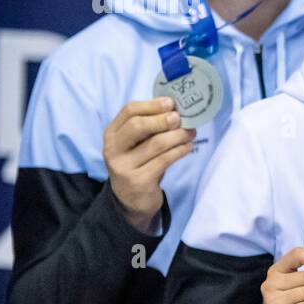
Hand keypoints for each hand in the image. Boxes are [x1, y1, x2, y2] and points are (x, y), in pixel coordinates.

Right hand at [103, 97, 194, 231]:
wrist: (132, 200)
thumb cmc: (140, 164)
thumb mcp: (138, 144)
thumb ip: (150, 127)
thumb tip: (176, 108)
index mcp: (112, 134)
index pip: (129, 111)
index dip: (152, 105)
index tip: (171, 103)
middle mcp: (113, 149)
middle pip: (138, 125)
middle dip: (163, 120)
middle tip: (180, 118)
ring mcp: (123, 166)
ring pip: (155, 144)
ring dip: (178, 136)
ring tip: (190, 132)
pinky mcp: (138, 181)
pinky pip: (164, 160)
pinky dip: (179, 151)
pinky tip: (188, 147)